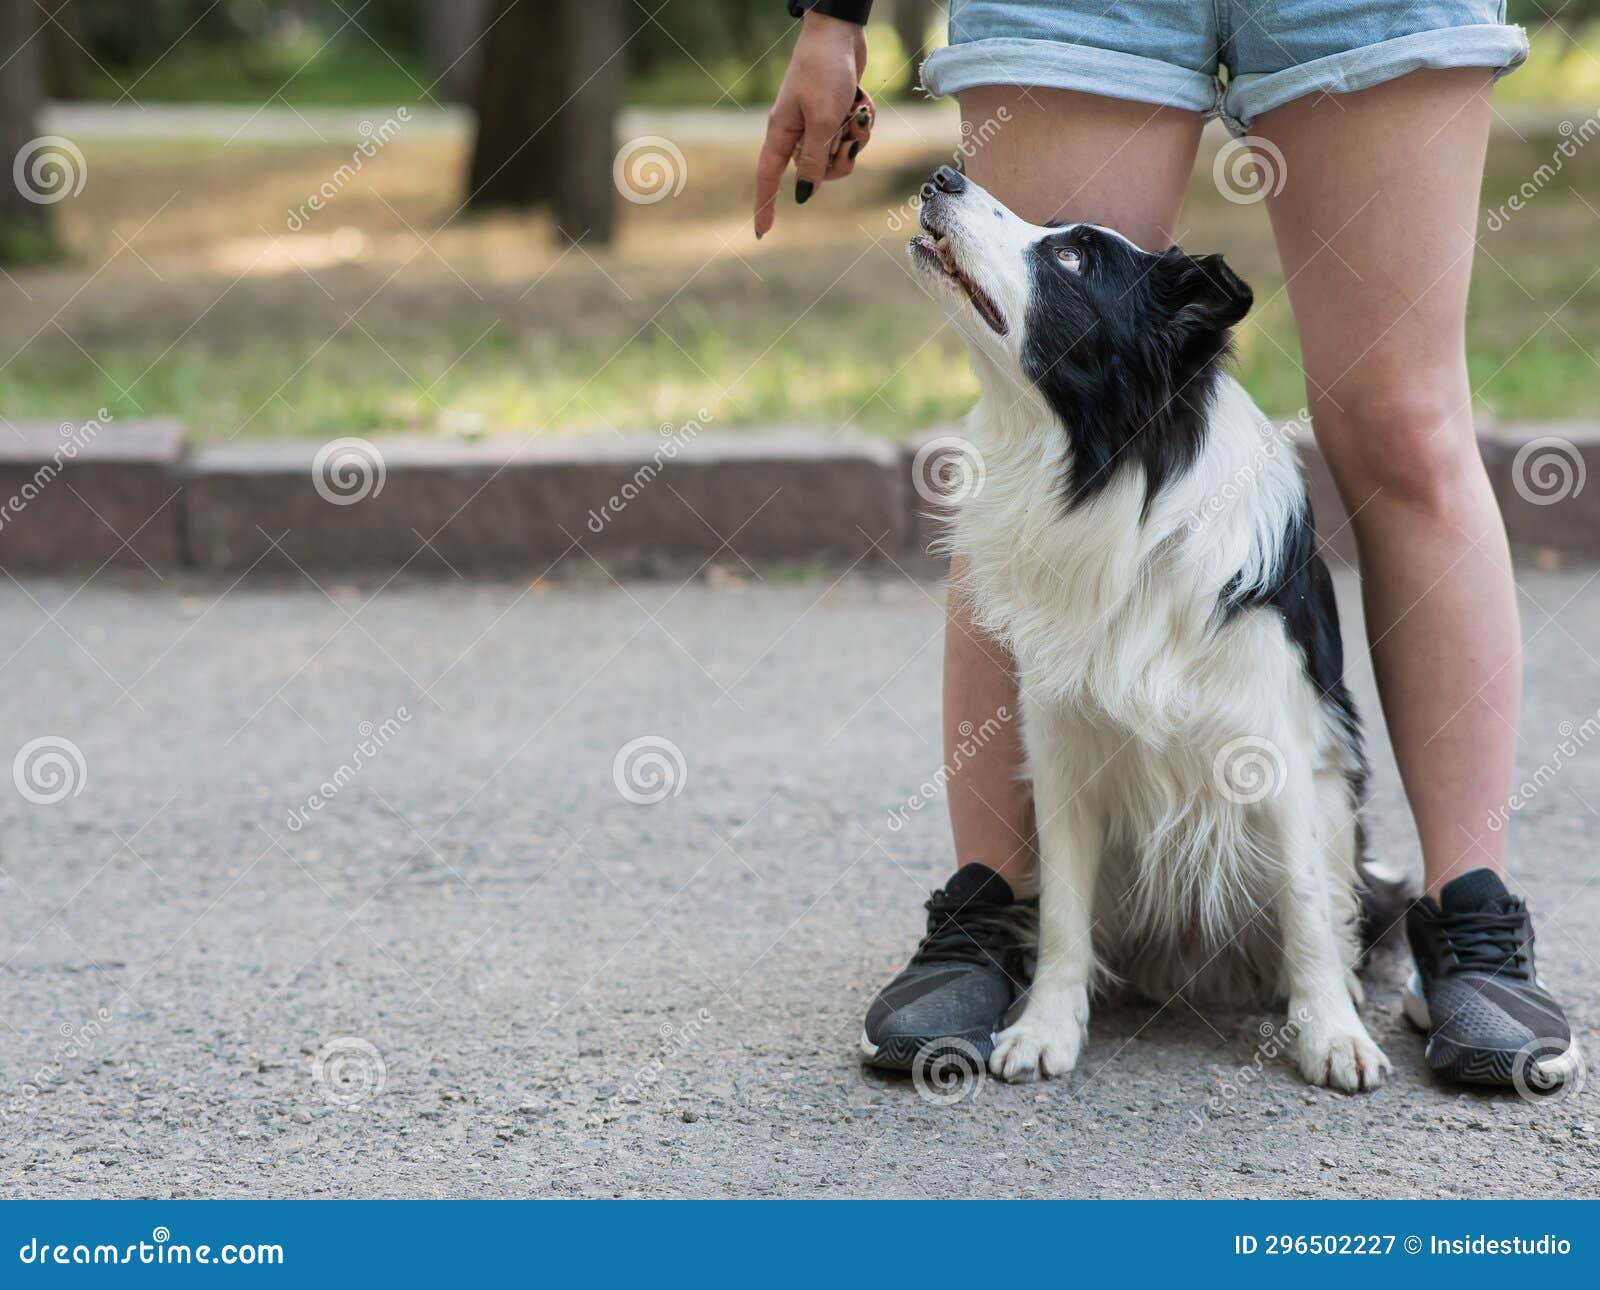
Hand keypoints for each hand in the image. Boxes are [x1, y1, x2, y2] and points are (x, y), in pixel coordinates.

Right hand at [753, 13, 872, 237]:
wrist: (840, 34)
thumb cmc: (825, 72)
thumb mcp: (822, 119)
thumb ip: (814, 159)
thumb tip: (804, 194)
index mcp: (782, 132)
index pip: (767, 177)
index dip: (765, 205)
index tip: (762, 233)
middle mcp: (797, 133)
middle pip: (820, 172)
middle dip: (841, 156)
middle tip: (847, 129)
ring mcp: (818, 125)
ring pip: (842, 156)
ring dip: (856, 135)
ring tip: (854, 108)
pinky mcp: (837, 116)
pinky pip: (853, 137)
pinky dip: (862, 122)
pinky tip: (860, 101)